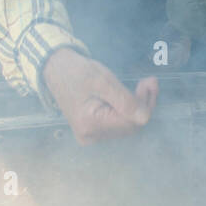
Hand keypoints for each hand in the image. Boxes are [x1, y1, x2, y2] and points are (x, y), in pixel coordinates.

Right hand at [42, 47, 157, 144]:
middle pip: (130, 126)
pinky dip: (127, 109)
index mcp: (90, 124)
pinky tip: (131, 95)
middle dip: (143, 104)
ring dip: (137, 106)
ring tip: (142, 85)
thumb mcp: (103, 81)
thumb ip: (124, 100)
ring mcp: (90, 135)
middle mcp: (90, 136)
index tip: (150, 82)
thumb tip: (145, 118)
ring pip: (126, 125)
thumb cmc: (77, 72)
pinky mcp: (92, 130)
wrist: (56, 69)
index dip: (145, 104)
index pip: (130, 123)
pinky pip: (117, 123)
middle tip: (149, 81)